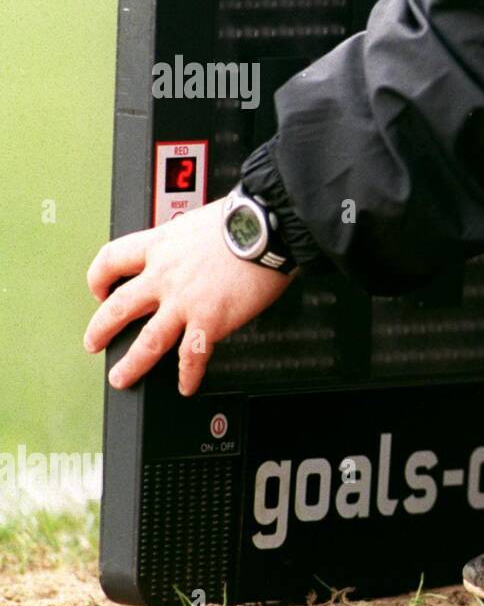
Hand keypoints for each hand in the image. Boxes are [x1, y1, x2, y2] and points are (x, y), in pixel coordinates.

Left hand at [84, 199, 296, 395]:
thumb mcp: (197, 222)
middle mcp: (165, 276)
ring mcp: (184, 302)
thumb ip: (185, 242)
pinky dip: (188, 375)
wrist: (266, 228)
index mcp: (160, 246)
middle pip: (118, 308)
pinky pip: (192, 356)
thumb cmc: (242, 220)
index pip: (111, 260)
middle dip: (100, 330)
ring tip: (121, 377)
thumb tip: (193, 250)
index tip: (100, 289)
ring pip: (146, 341)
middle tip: (94, 343)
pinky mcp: (210, 320)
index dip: (98, 278)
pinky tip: (187, 385)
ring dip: (131, 364)